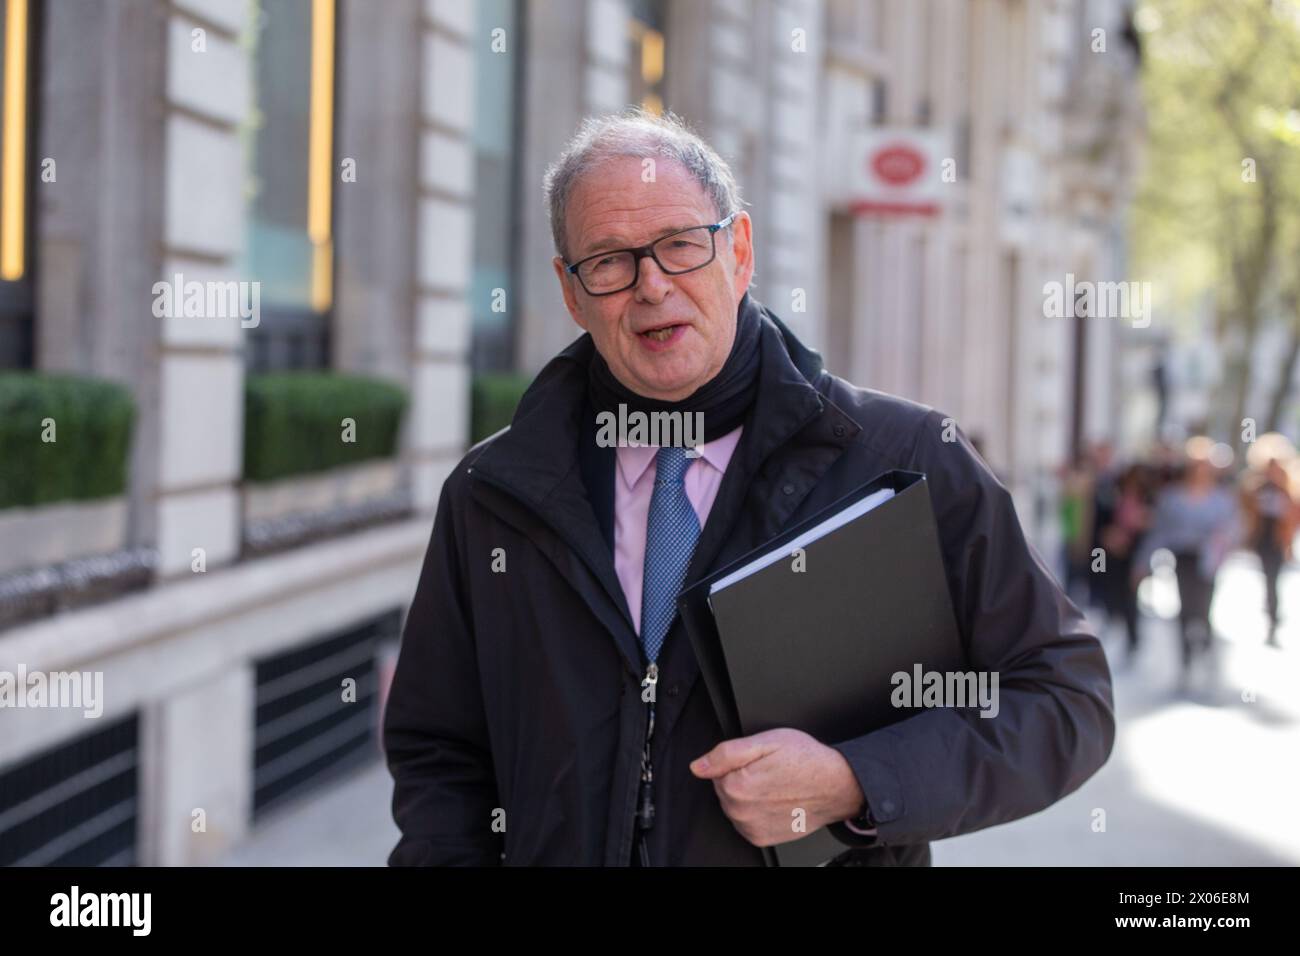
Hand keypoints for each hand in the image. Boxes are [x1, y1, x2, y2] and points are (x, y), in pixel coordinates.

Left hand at [690, 728, 864, 846]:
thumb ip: (726, 753)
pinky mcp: (761, 838)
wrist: (837, 786)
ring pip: (734, 805)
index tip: (758, 760)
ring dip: (748, 795)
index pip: (715, 770)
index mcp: (737, 785)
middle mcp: (741, 812)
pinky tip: (775, 801)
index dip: (737, 761)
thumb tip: (698, 765)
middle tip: (768, 770)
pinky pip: (746, 821)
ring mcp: (751, 827)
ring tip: (774, 785)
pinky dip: (756, 811)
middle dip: (741, 778)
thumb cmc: (807, 760)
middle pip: (724, 789)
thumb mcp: (767, 741)